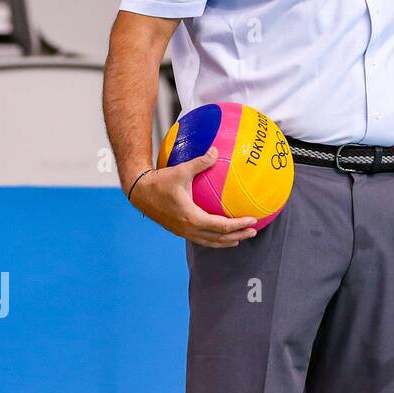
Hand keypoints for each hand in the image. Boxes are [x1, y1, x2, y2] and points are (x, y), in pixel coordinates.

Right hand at [129, 147, 258, 248]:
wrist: (139, 192)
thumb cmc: (160, 181)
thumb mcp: (181, 170)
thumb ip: (200, 162)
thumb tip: (216, 150)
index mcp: (191, 217)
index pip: (221, 226)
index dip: (238, 225)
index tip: (253, 220)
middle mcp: (188, 229)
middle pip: (218, 239)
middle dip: (238, 236)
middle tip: (254, 231)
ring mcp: (182, 232)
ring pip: (210, 242)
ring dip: (227, 241)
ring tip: (241, 237)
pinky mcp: (179, 230)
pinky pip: (201, 239)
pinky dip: (215, 239)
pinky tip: (222, 233)